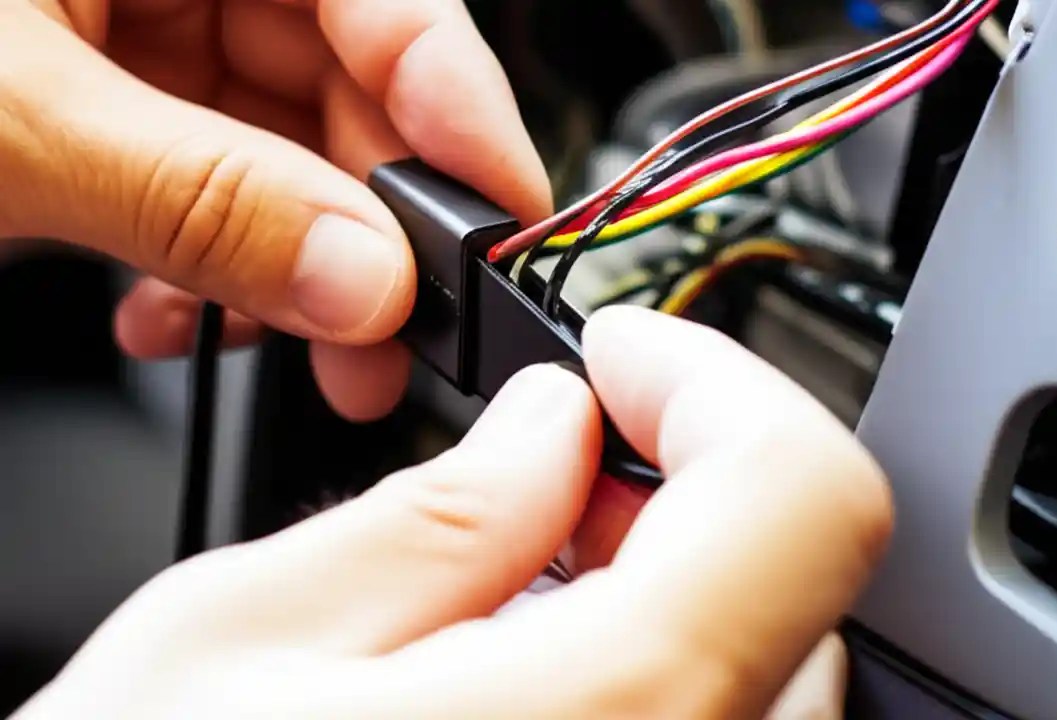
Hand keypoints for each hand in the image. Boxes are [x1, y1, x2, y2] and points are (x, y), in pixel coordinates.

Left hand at [0, 0, 547, 419]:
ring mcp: (135, 46)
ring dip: (301, 274)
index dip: (463, 113)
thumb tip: (365, 280)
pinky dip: (211, 273)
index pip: (385, 2)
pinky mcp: (105, 122)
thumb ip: (203, 201)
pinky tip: (179, 320)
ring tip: (313, 356)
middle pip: (347, 95)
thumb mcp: (17, 129)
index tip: (504, 227)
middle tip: (397, 333)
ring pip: (285, 164)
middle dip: (374, 232)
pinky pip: (208, 198)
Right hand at [14, 308, 892, 718]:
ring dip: (668, 594)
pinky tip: (531, 695)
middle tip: (553, 475)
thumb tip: (546, 430)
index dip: (718, 389)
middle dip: (675, 493)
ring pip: (770, 679)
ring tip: (516, 600)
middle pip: (792, 587)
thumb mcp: (235, 647)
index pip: (805, 497)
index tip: (627, 363)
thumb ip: (433, 517)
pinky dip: (659, 688)